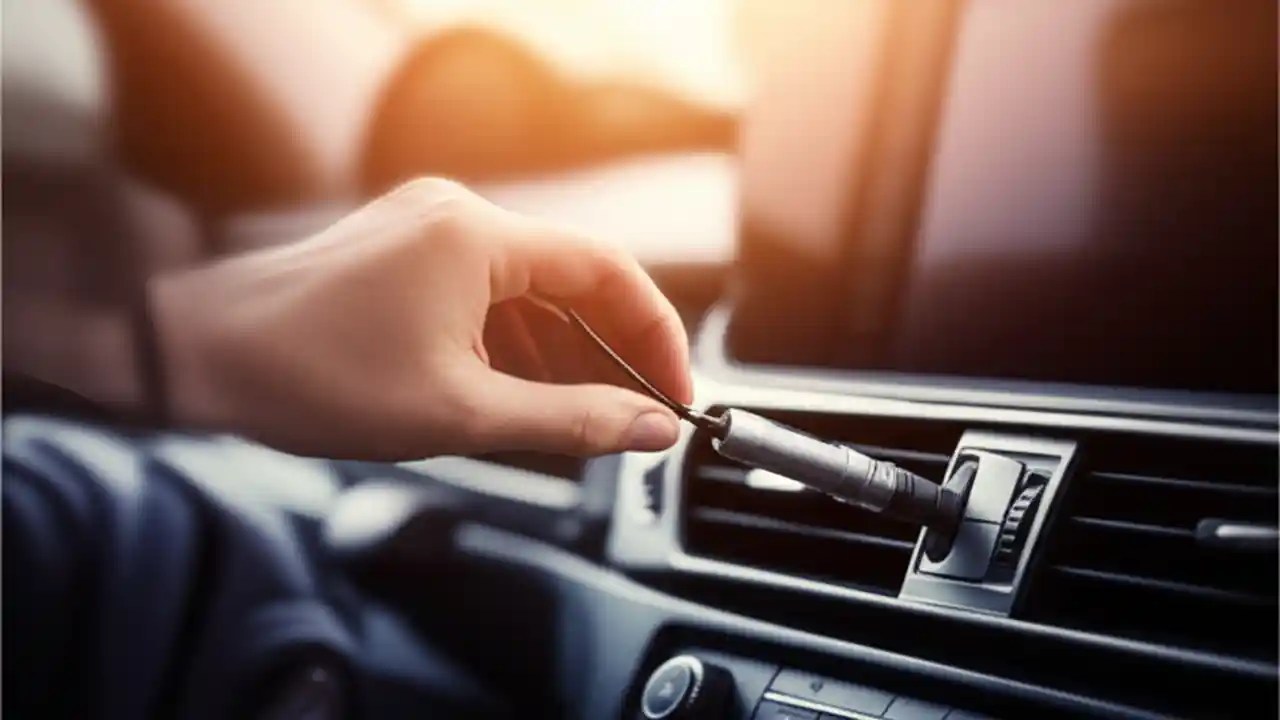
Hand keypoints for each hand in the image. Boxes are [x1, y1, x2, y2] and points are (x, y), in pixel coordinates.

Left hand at [154, 179, 690, 459]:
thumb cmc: (310, 377)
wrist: (198, 356)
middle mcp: (459, 216)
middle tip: (638, 412)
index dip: (656, 335)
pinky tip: (526, 390)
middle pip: (572, 277)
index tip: (675, 393)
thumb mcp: (458, 413)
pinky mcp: (407, 251)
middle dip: (612, 348)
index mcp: (478, 238)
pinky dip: (517, 340)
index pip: (607, 272)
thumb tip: (646, 429)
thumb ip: (567, 420)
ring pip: (530, 288)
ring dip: (564, 350)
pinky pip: (488, 291)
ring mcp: (429, 229)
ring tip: (584, 415)